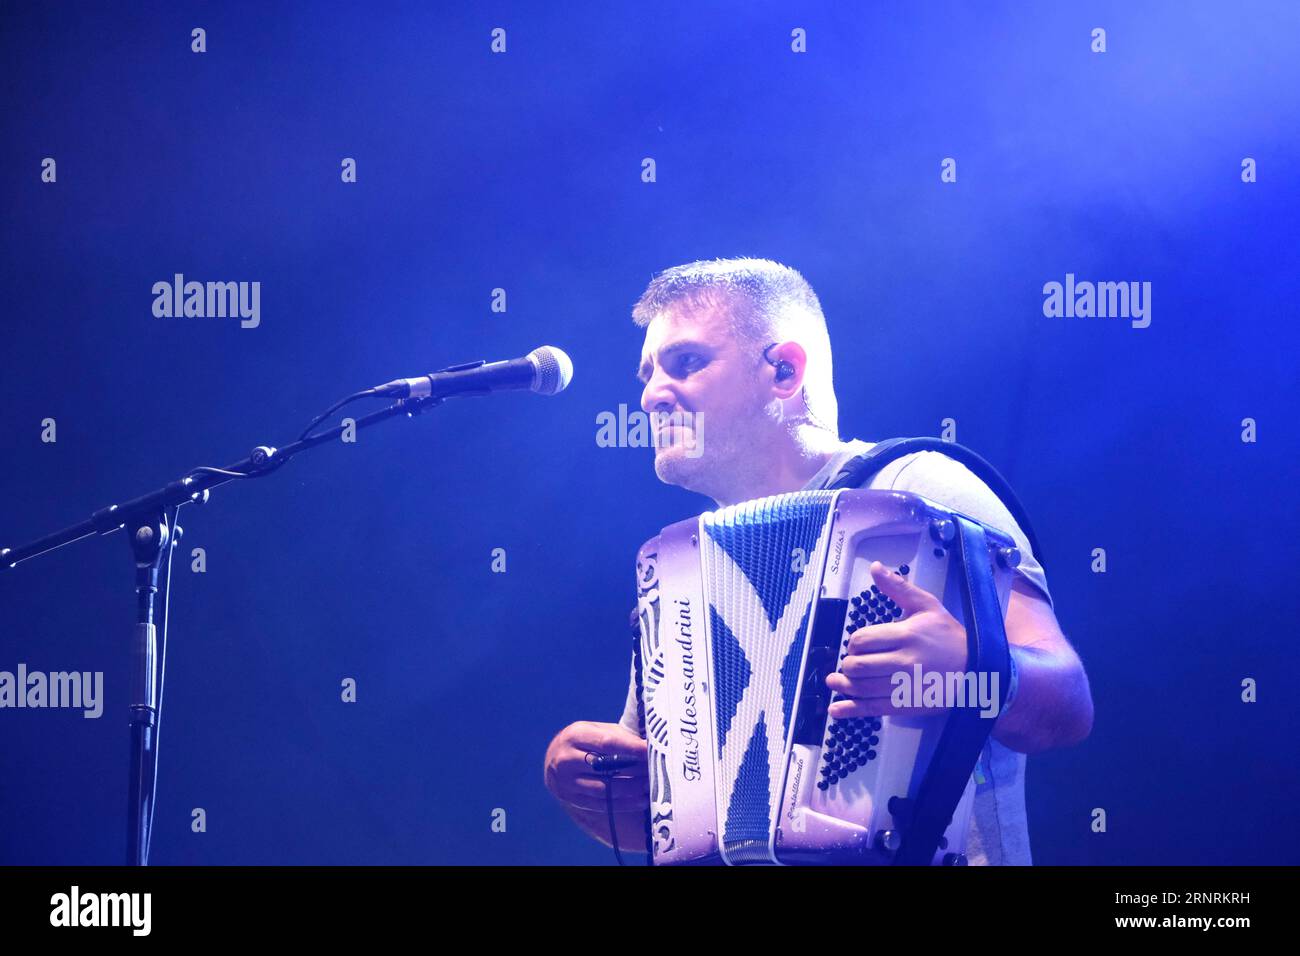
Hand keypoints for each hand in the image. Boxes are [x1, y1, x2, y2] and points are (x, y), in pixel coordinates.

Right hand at [544, 721, 648, 813]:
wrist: (554, 760)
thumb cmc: (584, 742)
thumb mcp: (596, 730)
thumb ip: (619, 737)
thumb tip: (649, 745)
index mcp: (575, 735)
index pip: (607, 743)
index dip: (631, 748)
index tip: (651, 751)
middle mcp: (566, 759)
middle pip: (605, 767)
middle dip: (634, 769)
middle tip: (655, 771)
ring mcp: (567, 782)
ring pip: (604, 789)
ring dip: (631, 789)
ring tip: (651, 786)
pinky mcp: (572, 799)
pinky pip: (601, 805)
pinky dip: (624, 804)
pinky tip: (641, 801)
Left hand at [825, 561, 968, 718]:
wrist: (977, 669)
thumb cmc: (949, 636)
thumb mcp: (927, 606)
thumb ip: (898, 588)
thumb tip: (875, 567)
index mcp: (907, 635)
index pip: (862, 640)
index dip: (853, 643)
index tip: (858, 645)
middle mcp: (904, 662)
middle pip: (857, 665)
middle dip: (848, 664)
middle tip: (852, 662)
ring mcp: (905, 686)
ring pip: (862, 688)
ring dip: (844, 685)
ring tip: (836, 681)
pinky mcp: (907, 705)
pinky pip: (873, 708)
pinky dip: (851, 710)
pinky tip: (836, 709)